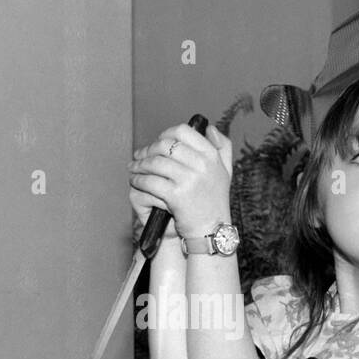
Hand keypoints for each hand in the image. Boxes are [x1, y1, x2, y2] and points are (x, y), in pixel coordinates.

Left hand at [128, 122, 231, 240]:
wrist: (211, 231)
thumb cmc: (214, 201)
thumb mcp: (225, 171)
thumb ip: (222, 147)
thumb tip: (208, 128)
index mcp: (212, 155)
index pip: (183, 131)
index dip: (165, 134)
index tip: (157, 143)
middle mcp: (202, 165)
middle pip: (165, 146)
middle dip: (148, 150)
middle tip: (139, 156)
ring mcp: (189, 180)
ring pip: (154, 163)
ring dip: (139, 165)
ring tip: (133, 168)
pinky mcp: (176, 196)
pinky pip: (150, 182)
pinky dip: (139, 180)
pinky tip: (135, 182)